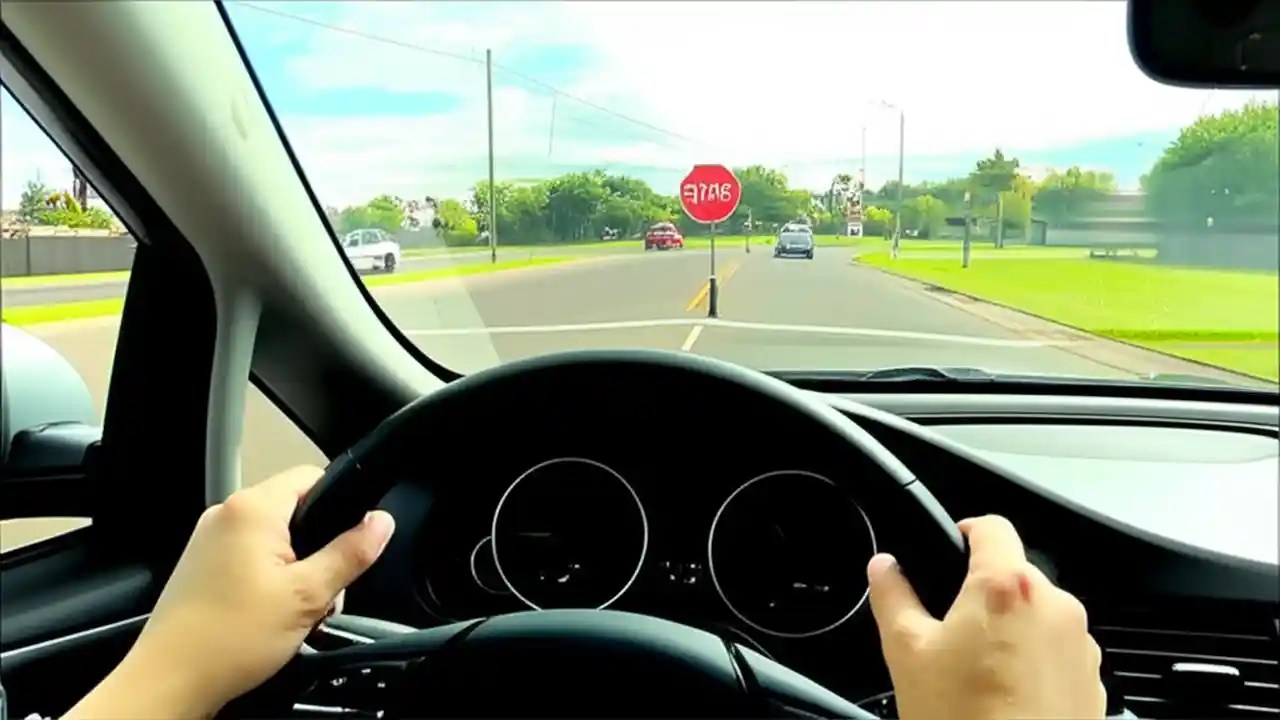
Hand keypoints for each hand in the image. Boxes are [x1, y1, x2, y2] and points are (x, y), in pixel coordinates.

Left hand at [64, 466, 395, 718]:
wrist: (171, 681)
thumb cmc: (226, 640)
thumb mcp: (308, 595)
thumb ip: (351, 553)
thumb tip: (381, 522)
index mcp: (252, 509)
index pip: (313, 475)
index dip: (341, 504)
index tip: (350, 539)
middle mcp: (226, 515)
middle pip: (296, 510)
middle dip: (318, 548)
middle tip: (319, 590)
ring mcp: (210, 540)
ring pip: (275, 538)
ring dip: (295, 569)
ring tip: (292, 609)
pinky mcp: (203, 565)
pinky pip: (251, 557)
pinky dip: (270, 579)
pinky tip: (269, 614)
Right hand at [867, 515, 1104, 719]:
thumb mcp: (907, 653)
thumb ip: (892, 596)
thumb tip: (883, 568)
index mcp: (1006, 586)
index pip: (991, 526)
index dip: (965, 531)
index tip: (951, 547)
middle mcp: (1055, 606)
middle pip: (1014, 574)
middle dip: (982, 594)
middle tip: (950, 631)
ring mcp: (1081, 644)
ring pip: (1038, 614)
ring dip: (1011, 629)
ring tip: (977, 671)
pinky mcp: (1094, 680)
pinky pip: (1058, 652)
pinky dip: (1033, 661)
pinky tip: (1005, 694)